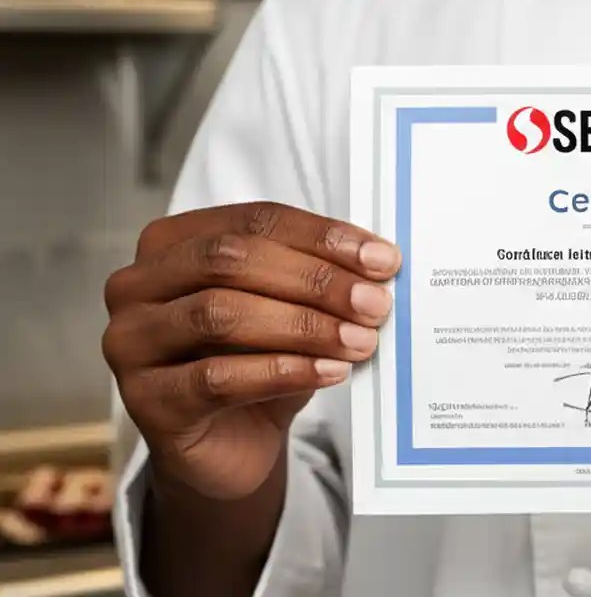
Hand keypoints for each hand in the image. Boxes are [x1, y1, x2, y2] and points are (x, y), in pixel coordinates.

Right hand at [104, 202, 400, 500]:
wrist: (232, 446)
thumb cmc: (259, 363)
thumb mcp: (291, 310)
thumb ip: (320, 279)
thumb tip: (379, 263)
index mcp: (173, 242)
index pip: (254, 222)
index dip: (322, 237)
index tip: (382, 259)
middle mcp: (137, 284)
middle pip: (231, 260)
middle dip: (315, 280)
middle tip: (374, 303)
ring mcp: (131, 342)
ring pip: (221, 314)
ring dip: (303, 326)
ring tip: (359, 341)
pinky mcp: (145, 401)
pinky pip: (216, 378)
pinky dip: (282, 371)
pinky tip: (329, 372)